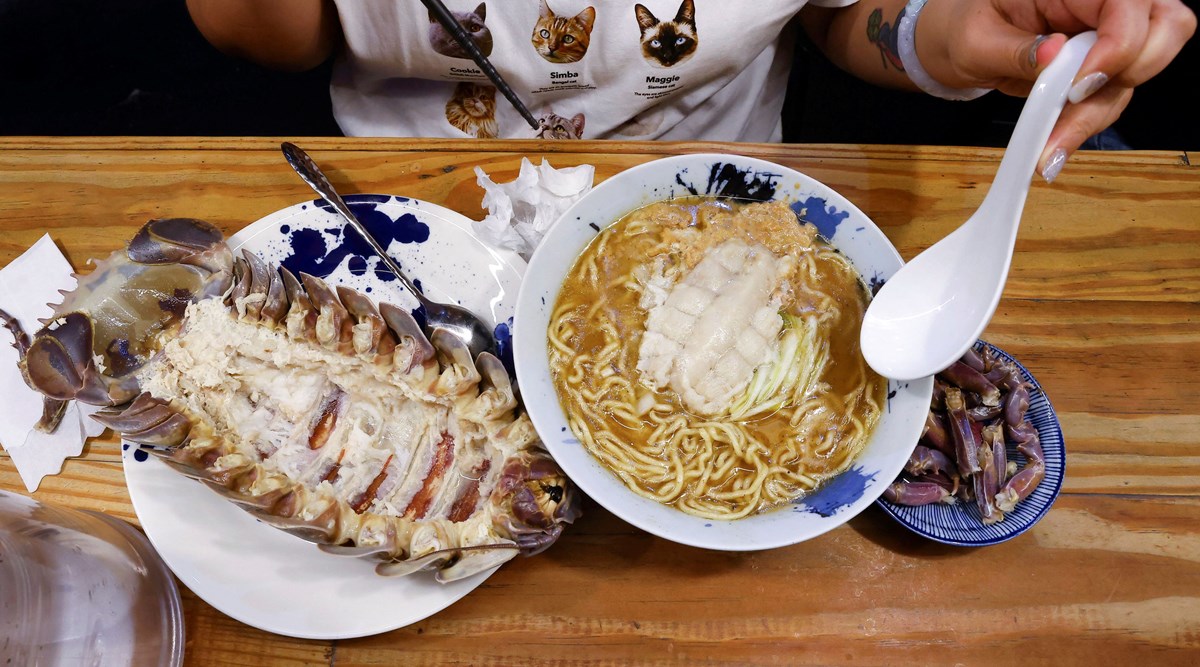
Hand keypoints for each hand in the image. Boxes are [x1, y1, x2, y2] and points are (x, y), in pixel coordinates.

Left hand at [916, 0, 1195, 178]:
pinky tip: (1054, 149)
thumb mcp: (974, 40)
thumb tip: (1051, 54)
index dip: (1120, 44)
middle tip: (1076, 105)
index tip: (1078, 86)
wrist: (958, 44)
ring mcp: (1107, 36)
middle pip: (1167, 27)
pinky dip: (1085, 124)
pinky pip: (1112, 97)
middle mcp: (1103, 4)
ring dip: (1097, 115)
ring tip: (1050, 150)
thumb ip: (1014, 49)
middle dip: (1131, 73)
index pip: (1129, 1)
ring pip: (1139, 73)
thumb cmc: (965, 29)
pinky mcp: (1101, 68)